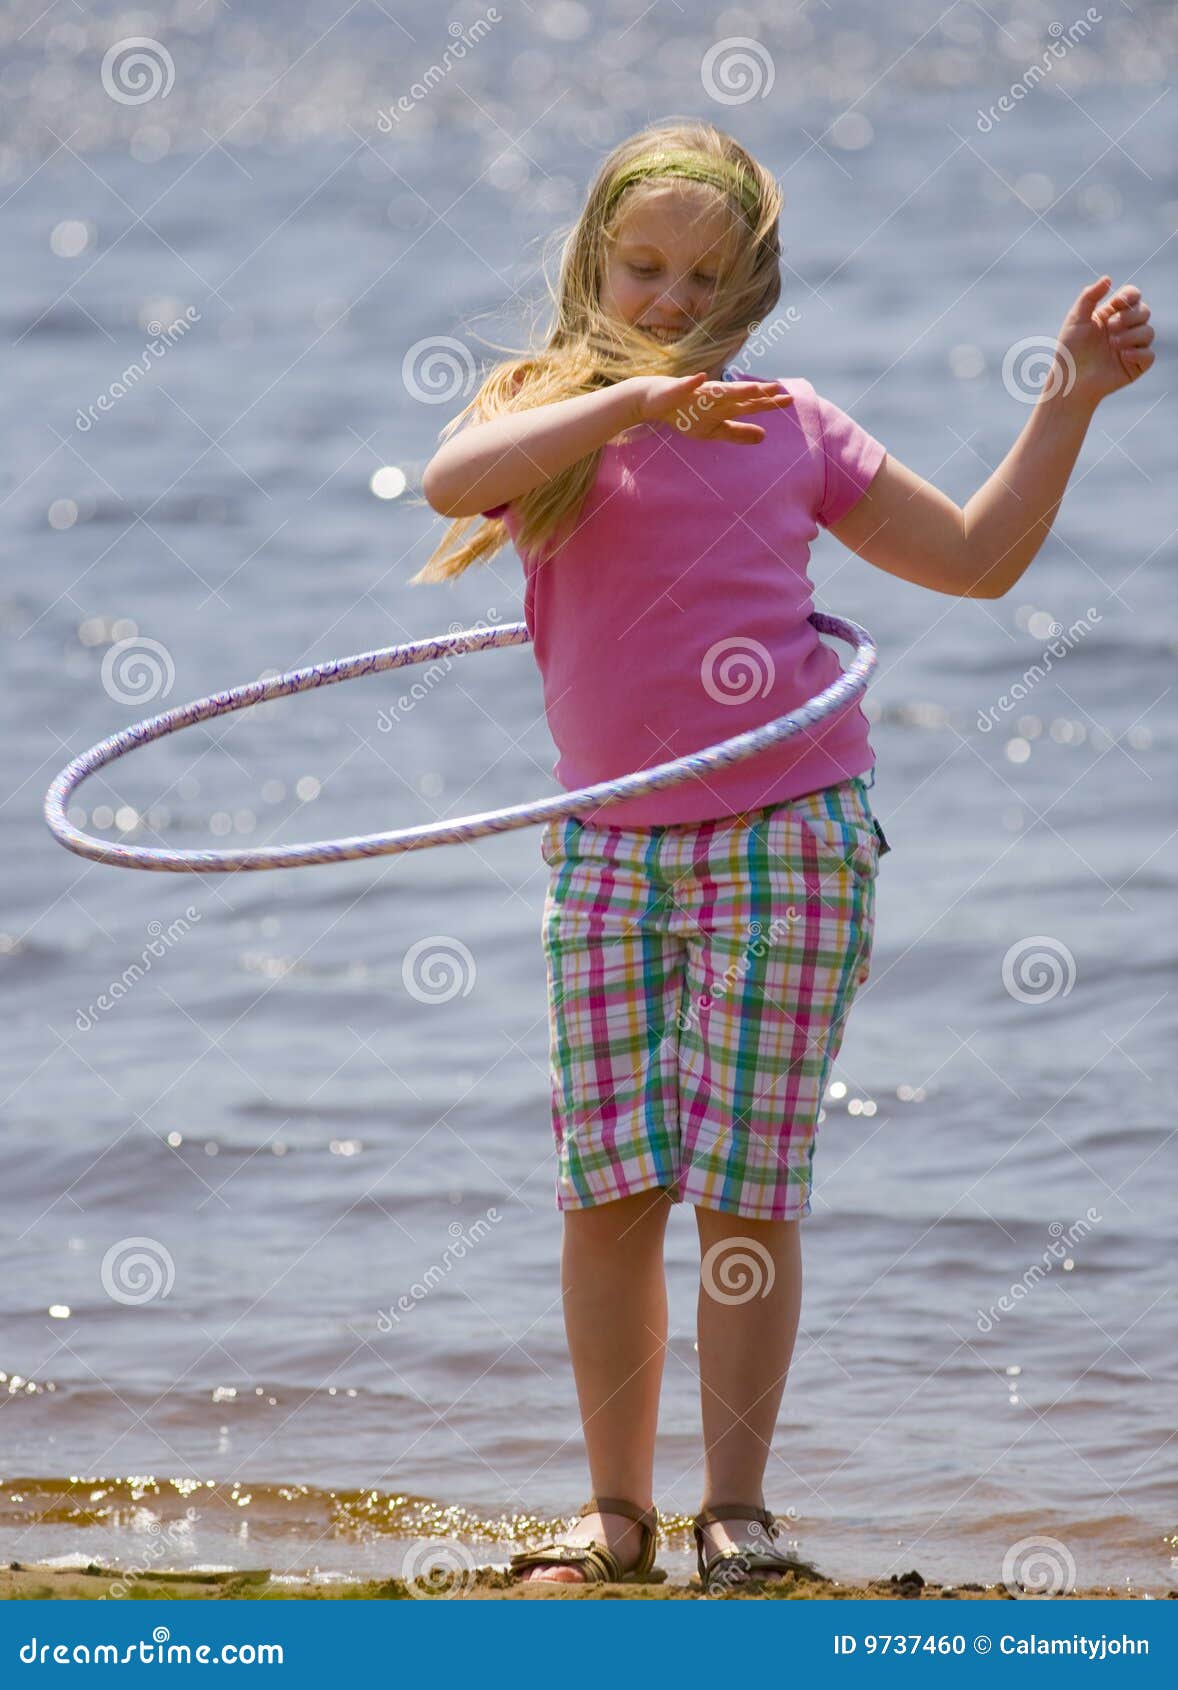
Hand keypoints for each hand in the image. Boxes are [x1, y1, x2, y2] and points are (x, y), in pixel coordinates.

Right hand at [626, 372, 793, 441]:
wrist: (655, 401)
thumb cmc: (685, 413)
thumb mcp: (713, 429)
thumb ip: (737, 433)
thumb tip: (764, 436)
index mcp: (722, 406)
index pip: (749, 404)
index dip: (768, 403)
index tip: (789, 400)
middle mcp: (713, 396)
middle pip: (738, 395)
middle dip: (756, 393)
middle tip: (777, 389)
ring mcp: (695, 391)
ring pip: (717, 391)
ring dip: (733, 389)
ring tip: (751, 388)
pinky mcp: (676, 389)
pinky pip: (684, 386)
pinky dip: (692, 382)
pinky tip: (700, 377)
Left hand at [1056, 276, 1154, 405]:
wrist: (1070, 380)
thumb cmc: (1070, 349)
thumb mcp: (1076, 319)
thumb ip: (1089, 296)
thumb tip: (1108, 278)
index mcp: (1113, 314)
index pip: (1132, 296)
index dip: (1130, 295)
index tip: (1117, 302)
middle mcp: (1125, 328)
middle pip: (1144, 311)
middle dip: (1129, 317)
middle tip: (1111, 328)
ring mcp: (1132, 346)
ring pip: (1148, 332)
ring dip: (1131, 336)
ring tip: (1113, 344)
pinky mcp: (1136, 365)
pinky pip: (1149, 355)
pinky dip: (1138, 353)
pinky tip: (1123, 356)